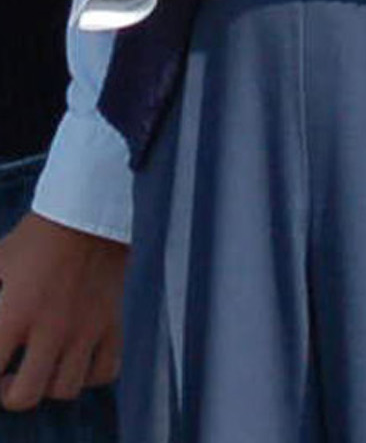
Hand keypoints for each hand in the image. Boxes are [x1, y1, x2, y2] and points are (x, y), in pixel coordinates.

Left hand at [0, 211, 124, 409]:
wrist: (90, 212)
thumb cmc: (37, 237)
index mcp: (16, 314)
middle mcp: (51, 329)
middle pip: (25, 396)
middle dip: (8, 393)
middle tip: (7, 376)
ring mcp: (86, 328)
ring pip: (65, 389)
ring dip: (47, 385)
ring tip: (41, 369)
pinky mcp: (112, 323)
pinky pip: (105, 371)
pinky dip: (88, 375)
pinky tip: (75, 360)